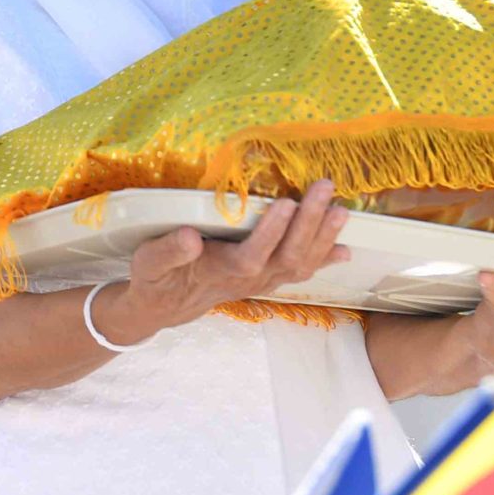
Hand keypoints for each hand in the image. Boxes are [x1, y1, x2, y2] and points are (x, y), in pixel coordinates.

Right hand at [91, 184, 351, 347]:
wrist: (167, 305)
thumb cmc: (156, 278)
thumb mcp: (149, 262)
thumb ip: (169, 251)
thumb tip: (190, 237)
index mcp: (218, 271)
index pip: (250, 255)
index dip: (270, 233)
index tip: (284, 203)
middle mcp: (248, 279)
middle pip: (287, 257)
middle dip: (309, 224)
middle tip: (323, 190)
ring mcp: (262, 280)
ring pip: (300, 264)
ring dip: (323, 238)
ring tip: (341, 210)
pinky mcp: (268, 277)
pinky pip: (302, 270)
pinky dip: (324, 258)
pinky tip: (344, 247)